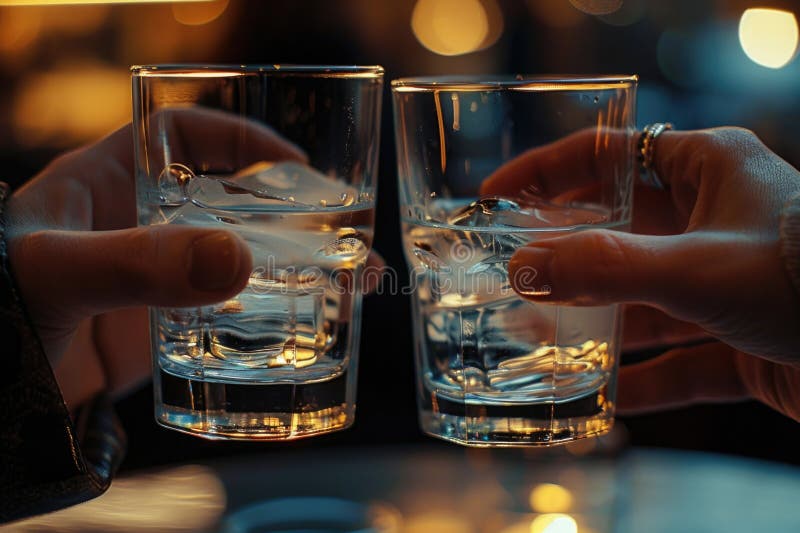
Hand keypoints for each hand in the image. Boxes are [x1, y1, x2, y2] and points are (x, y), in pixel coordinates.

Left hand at [6, 109, 342, 408]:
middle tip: (350, 230)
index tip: (296, 160)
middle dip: (295, 212)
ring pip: (242, 260)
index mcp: (110, 182)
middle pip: (233, 201)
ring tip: (356, 281)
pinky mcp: (168, 330)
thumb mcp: (57, 272)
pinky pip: (231, 316)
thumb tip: (237, 262)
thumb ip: (135, 264)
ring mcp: (158, 280)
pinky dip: (275, 320)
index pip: (185, 136)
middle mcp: (143, 226)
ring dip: (301, 268)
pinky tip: (315, 328)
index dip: (242, 138)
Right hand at [483, 127, 799, 419]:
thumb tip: (522, 269)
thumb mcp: (696, 266)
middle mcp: (714, 222)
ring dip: (595, 324)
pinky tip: (604, 401)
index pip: (608, 156)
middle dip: (563, 258)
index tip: (498, 194)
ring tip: (535, 341)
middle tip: (508, 275)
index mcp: (707, 170)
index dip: (549, 171)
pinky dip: (643, 381)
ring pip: (643, 301)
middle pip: (619, 234)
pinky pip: (679, 360)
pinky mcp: (744, 339)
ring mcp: (728, 283)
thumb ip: (604, 268)